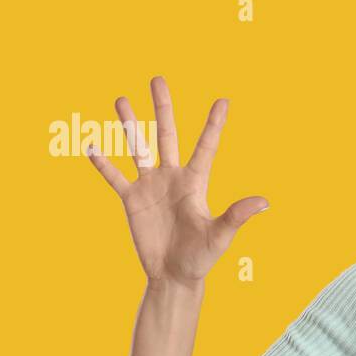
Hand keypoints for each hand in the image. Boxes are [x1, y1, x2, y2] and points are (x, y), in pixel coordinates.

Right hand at [85, 76, 268, 287]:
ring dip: (130, 125)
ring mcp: (150, 186)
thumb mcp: (220, 235)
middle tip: (157, 79)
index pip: (206, 146)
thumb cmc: (201, 257)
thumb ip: (237, 215)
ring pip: (138, 148)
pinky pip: (114, 177)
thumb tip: (264, 202)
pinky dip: (103, 163)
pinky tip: (91, 145)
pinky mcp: (131, 200)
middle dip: (163, 108)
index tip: (223, 101)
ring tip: (121, 99)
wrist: (174, 275)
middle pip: (167, 135)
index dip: (214, 125)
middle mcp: (172, 177)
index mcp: (196, 182)